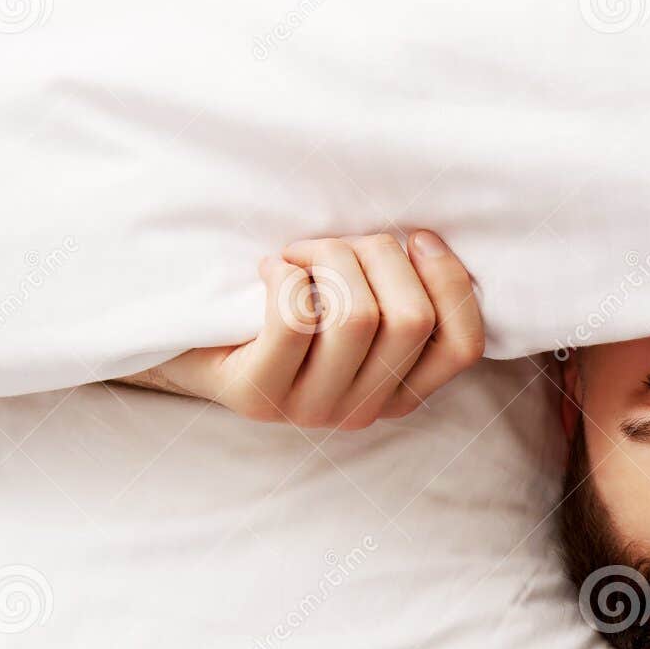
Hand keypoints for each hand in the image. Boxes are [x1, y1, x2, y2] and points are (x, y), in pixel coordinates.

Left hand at [125, 231, 484, 428]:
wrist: (186, 344)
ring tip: (300, 253)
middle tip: (340, 241)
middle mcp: (362, 410)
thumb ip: (398, 294)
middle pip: (411, 320)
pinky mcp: (257, 395)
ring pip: (357, 316)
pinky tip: (271, 269)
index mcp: (400, 391)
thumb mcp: (353, 308)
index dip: (451, 281)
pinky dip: (287, 276)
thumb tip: (425, 242)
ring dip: (330, 257)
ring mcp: (310, 409)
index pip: (463, 346)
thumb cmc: (279, 308)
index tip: (417, 238)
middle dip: (380, 254)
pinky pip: (295, 319)